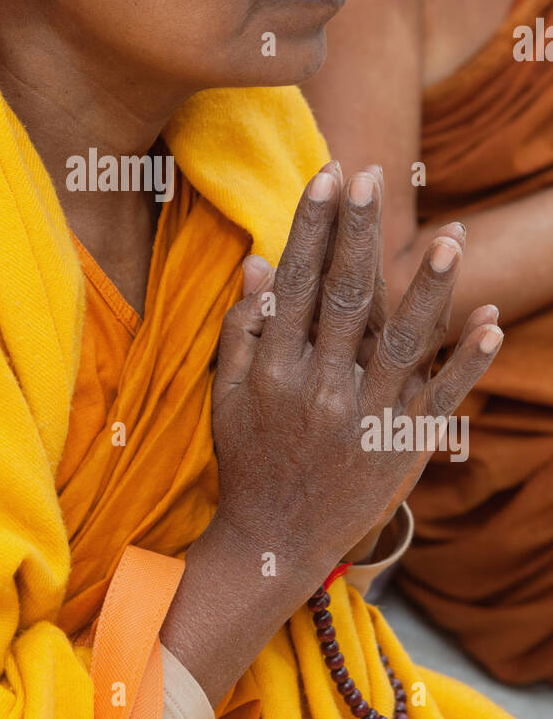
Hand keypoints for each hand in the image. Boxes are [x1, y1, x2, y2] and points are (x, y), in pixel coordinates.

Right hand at [210, 162, 502, 569]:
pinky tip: (492, 320)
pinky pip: (441, 398)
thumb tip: (258, 262)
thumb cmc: (248, 457)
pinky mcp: (402, 447)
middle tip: (372, 177)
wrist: (275, 541)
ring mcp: (365, 418)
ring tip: (452, 237)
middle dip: (359, 232)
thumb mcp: (227, 393)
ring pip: (403, 343)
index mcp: (274, 369)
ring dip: (430, 288)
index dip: (312, 227)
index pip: (297, 282)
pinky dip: (468, 362)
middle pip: (346, 297)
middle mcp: (320, 389)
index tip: (327, 177)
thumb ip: (240, 328)